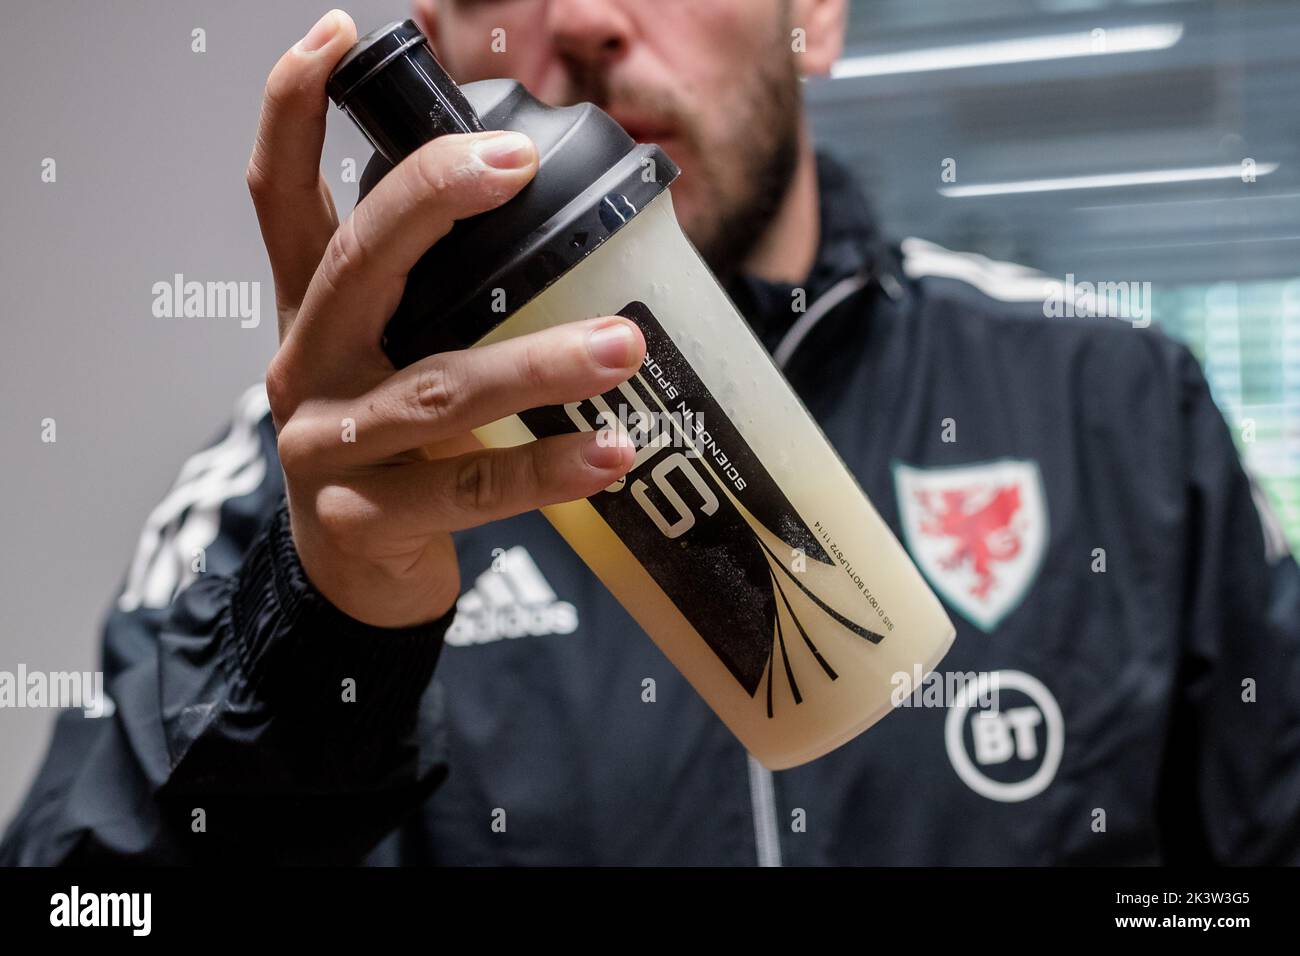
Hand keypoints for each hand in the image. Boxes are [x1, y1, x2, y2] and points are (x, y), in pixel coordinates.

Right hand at [247, 10, 643, 626]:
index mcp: (315, 312)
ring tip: (620, 345)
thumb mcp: (391, 357)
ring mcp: (329, 445)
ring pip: (436, 388)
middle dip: (432, 202)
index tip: (339, 38)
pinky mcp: (368, 517)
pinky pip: (468, 486)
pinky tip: (608, 452)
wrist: (352, 571)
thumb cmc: (391, 446)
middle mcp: (309, 365)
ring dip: (536, 362)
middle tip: (514, 165)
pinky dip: (545, 467)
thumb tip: (546, 222)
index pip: (281, 197)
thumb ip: (438, 296)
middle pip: (357, 265)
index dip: (292, 110)